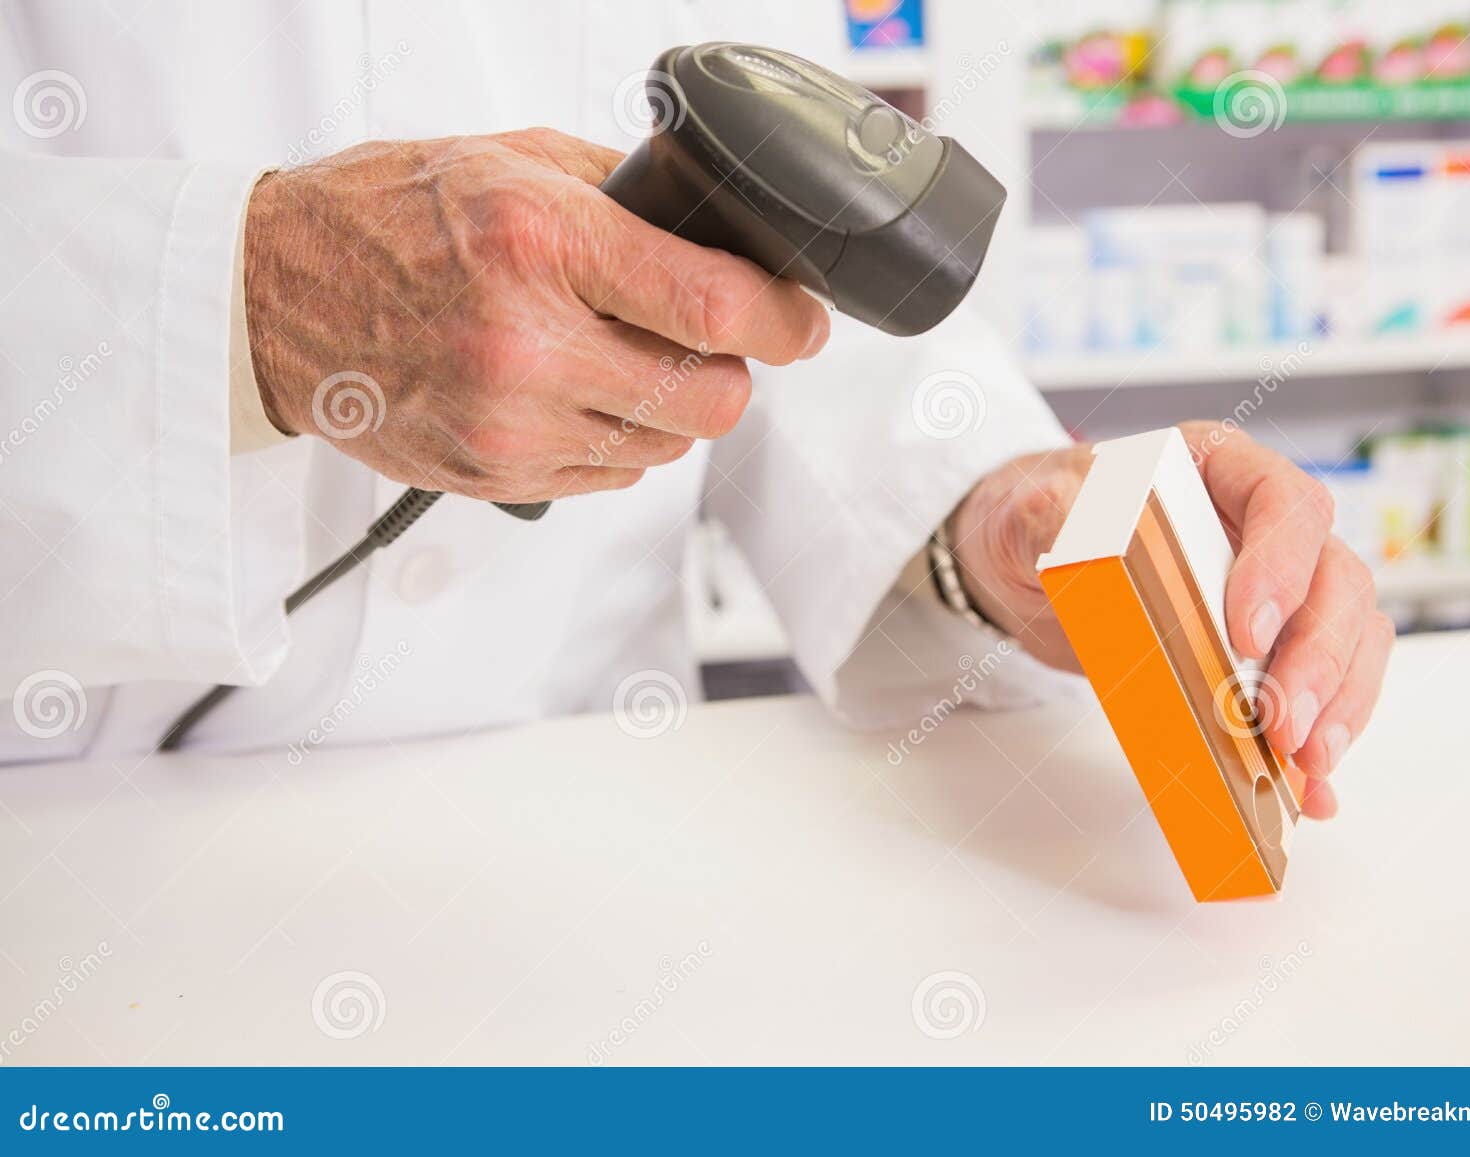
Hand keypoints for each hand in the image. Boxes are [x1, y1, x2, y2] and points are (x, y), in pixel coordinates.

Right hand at [243, 128, 828, 499]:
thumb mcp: (510, 160)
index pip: (712, 307)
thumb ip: (624, 195)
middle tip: (710, 341)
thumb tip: (718, 230)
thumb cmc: (385, 219)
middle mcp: (526, 344)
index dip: (783, 320)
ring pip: (666, 448)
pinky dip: (617, 439)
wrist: (273, 296)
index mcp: (539, 244)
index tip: (801, 321)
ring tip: (620, 357)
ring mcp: (508, 423)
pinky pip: (611, 476)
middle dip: (730, 372)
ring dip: (669, 407)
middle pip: (709, 400)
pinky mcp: (494, 475)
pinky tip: (575, 392)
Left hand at [948, 422, 1393, 819]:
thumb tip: (1060, 512)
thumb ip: (1048, 510)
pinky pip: (1324, 689)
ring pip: (1349, 635)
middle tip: (1284, 724)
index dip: (1281, 567)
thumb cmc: (1045, 521)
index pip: (1283, 502)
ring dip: (1338, 703)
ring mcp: (1279, 588)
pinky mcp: (1270, 650)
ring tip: (1306, 762)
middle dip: (1319, 659)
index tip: (1248, 636)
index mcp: (1219, 468)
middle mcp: (1264, 525)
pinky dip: (1323, 738)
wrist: (1028, 567)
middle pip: (1335, 580)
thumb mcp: (1029, 510)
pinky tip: (1312, 791)